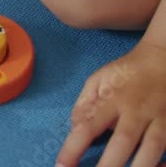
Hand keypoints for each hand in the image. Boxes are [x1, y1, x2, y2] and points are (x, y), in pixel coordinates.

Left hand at [58, 40, 165, 165]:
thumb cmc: (127, 74)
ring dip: (140, 166)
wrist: (164, 60)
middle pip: (123, 141)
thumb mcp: (98, 80)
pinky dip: (165, 162)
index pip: (89, 126)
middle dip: (109, 165)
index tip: (62, 166)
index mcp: (113, 99)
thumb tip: (75, 129)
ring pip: (153, 148)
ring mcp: (161, 118)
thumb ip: (85, 104)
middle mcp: (137, 110)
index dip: (73, 148)